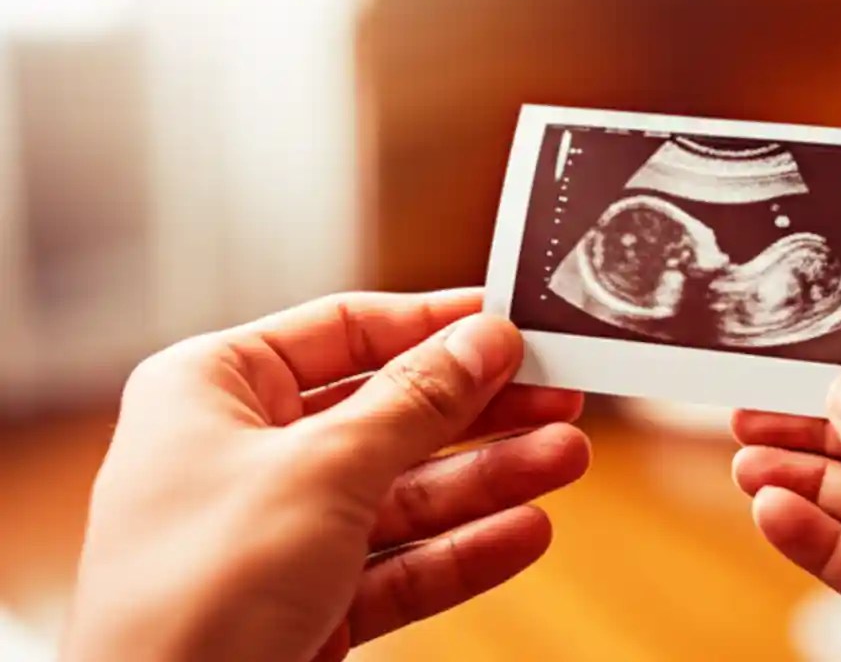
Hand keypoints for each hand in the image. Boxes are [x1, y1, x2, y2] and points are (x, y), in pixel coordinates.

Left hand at [63, 290, 588, 661]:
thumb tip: (482, 340)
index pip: (344, 330)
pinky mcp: (309, 601)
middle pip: (389, 412)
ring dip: (488, 478)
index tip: (509, 322)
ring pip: (405, 491)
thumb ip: (415, 402)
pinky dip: (462, 548)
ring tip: (565, 458)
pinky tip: (525, 531)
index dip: (432, 323)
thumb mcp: (321, 471)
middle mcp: (245, 453)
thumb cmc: (192, 593)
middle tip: (557, 395)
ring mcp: (279, 532)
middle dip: (479, 411)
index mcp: (213, 389)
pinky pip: (400, 561)